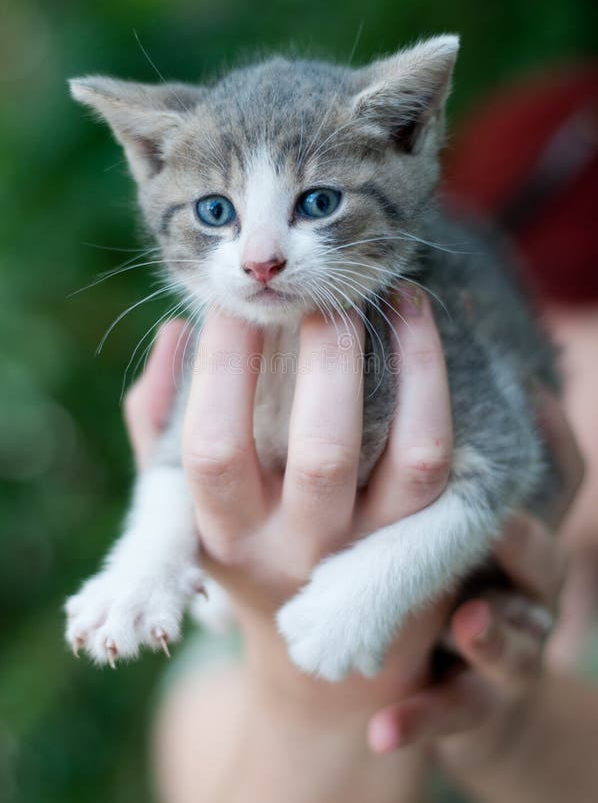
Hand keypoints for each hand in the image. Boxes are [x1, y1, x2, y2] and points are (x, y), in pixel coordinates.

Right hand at [124, 288, 455, 710]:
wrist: (324, 666)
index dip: (222, 368)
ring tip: (394, 297)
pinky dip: (440, 391)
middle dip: (325, 360)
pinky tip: (424, 333)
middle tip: (321, 295)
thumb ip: (158, 422)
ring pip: (407, 456)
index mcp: (226, 536)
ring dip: (408, 366)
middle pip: (322, 453)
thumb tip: (176, 333)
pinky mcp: (428, 546)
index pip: (215, 447)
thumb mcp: (181, 506)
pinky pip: (446, 464)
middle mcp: (303, 552)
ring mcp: (375, 553)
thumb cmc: (244, 554)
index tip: (231, 301)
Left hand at [367, 391, 581, 770]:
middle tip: (500, 521)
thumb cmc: (453, 572)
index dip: (553, 440)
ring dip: (494, 632)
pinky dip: (422, 720)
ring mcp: (509, 648)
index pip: (556, 483)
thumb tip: (395, 373)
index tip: (529, 393)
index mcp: (519, 531)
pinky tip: (383, 731)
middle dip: (525, 540)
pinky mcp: (477, 703)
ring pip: (517, 641)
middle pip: (544, 560)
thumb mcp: (455, 515)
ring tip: (468, 622)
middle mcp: (525, 587)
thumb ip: (438, 462)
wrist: (466, 676)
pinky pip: (453, 714)